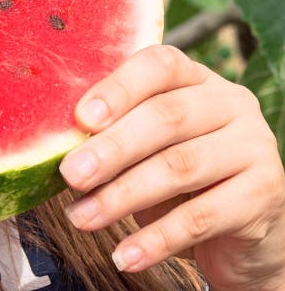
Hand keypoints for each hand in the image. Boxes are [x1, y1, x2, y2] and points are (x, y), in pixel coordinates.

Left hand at [59, 45, 284, 290]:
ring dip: (122, 196)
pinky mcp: (266, 194)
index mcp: (196, 78)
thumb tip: (55, 143)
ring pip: (179, 167)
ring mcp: (254, 145)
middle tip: (70, 175)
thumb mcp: (147, 145)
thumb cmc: (178, 176)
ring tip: (82, 218)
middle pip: (166, 118)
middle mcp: (231, 102)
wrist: (243, 231)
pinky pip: (202, 217)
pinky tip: (124, 255)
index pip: (159, 65)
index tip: (80, 117)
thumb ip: (114, 132)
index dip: (118, 88)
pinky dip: (156, 239)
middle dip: (111, 148)